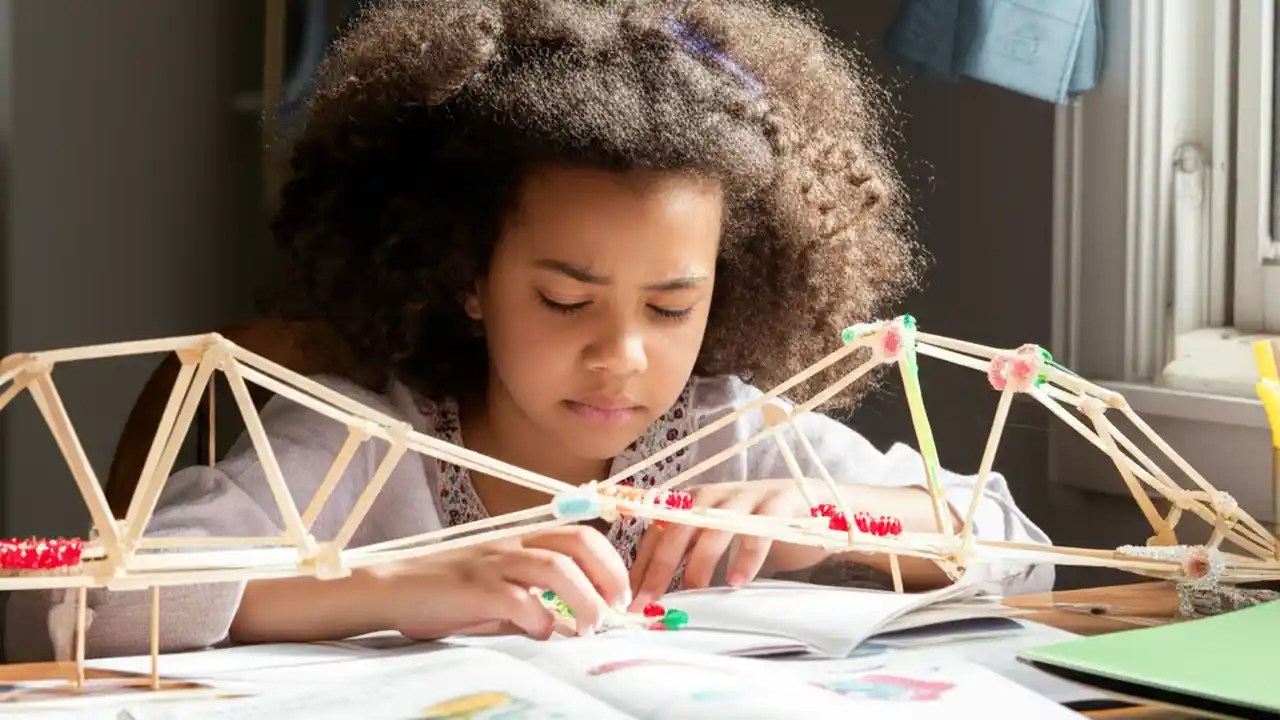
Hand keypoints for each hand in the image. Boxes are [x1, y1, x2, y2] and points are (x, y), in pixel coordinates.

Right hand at [375, 525, 629, 640]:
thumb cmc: (447, 591)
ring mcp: (495, 563)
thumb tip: (570, 623)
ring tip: (587, 628)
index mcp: (521, 539)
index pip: (580, 535)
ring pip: (557, 568)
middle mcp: (513, 543)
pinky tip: (539, 632)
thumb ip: (533, 599)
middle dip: (608, 575)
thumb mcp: (497, 588)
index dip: (610, 562)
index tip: (620, 595)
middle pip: (577, 542)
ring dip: (582, 600)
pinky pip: (520, 600)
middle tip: (613, 610)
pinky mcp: (476, 588)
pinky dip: (540, 619)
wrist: (393, 587)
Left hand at [629, 479, 821, 608]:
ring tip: (694, 591)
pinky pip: (757, 530)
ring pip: (713, 526)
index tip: (629, 597)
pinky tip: (738, 581)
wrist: (820, 509)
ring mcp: (747, 497)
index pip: (657, 530)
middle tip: (649, 601)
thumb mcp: (721, 539)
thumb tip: (657, 595)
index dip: (641, 563)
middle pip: (677, 527)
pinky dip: (746, 557)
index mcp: (695, 502)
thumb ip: (692, 556)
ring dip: (700, 562)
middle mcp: (715, 496)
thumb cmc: (762, 529)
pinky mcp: (779, 504)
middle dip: (660, 566)